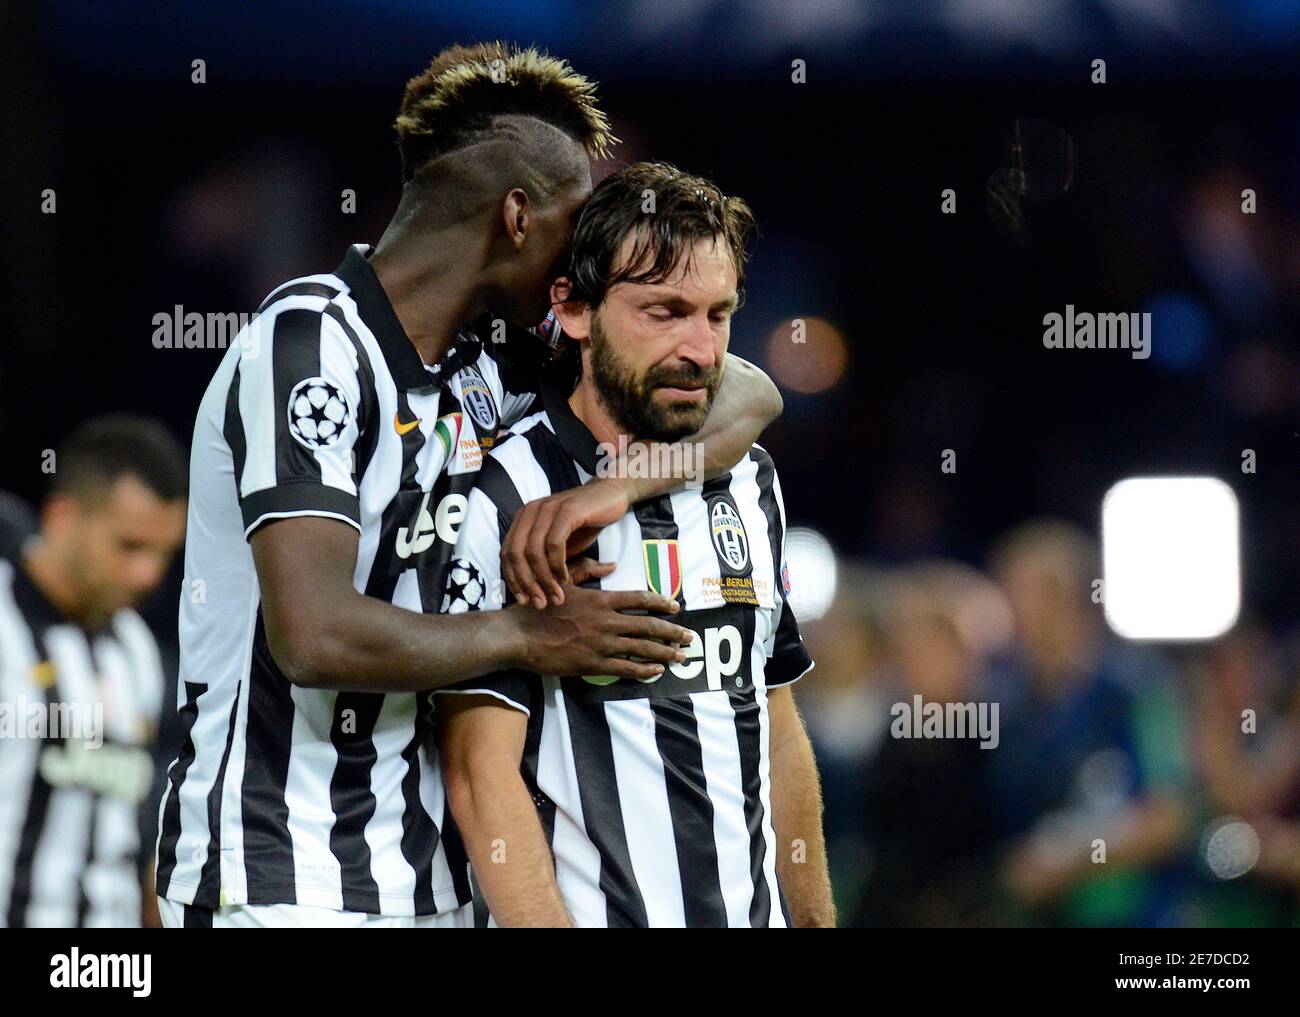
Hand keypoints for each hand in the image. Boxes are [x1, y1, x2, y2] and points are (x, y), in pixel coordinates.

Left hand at [502, 479, 633, 607]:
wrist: (611, 495)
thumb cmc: (584, 522)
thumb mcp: (558, 544)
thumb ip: (542, 561)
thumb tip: (529, 590)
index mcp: (523, 518)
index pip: (507, 552)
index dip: (513, 579)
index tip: (524, 600)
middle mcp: (531, 511)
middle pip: (516, 554)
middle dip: (527, 583)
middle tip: (540, 603)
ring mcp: (548, 508)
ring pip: (534, 551)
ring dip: (544, 579)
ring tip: (556, 595)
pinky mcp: (567, 510)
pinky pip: (554, 544)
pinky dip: (557, 566)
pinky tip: (565, 578)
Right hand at [510, 585, 691, 679]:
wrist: (519, 635)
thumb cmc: (539, 606)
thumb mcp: (564, 581)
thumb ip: (588, 569)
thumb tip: (612, 564)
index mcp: (600, 600)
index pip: (640, 599)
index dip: (661, 603)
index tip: (676, 607)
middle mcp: (605, 622)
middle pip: (648, 626)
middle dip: (673, 632)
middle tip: (689, 637)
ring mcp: (600, 644)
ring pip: (642, 649)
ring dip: (665, 653)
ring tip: (680, 657)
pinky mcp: (592, 664)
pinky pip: (625, 668)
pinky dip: (644, 670)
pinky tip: (656, 671)